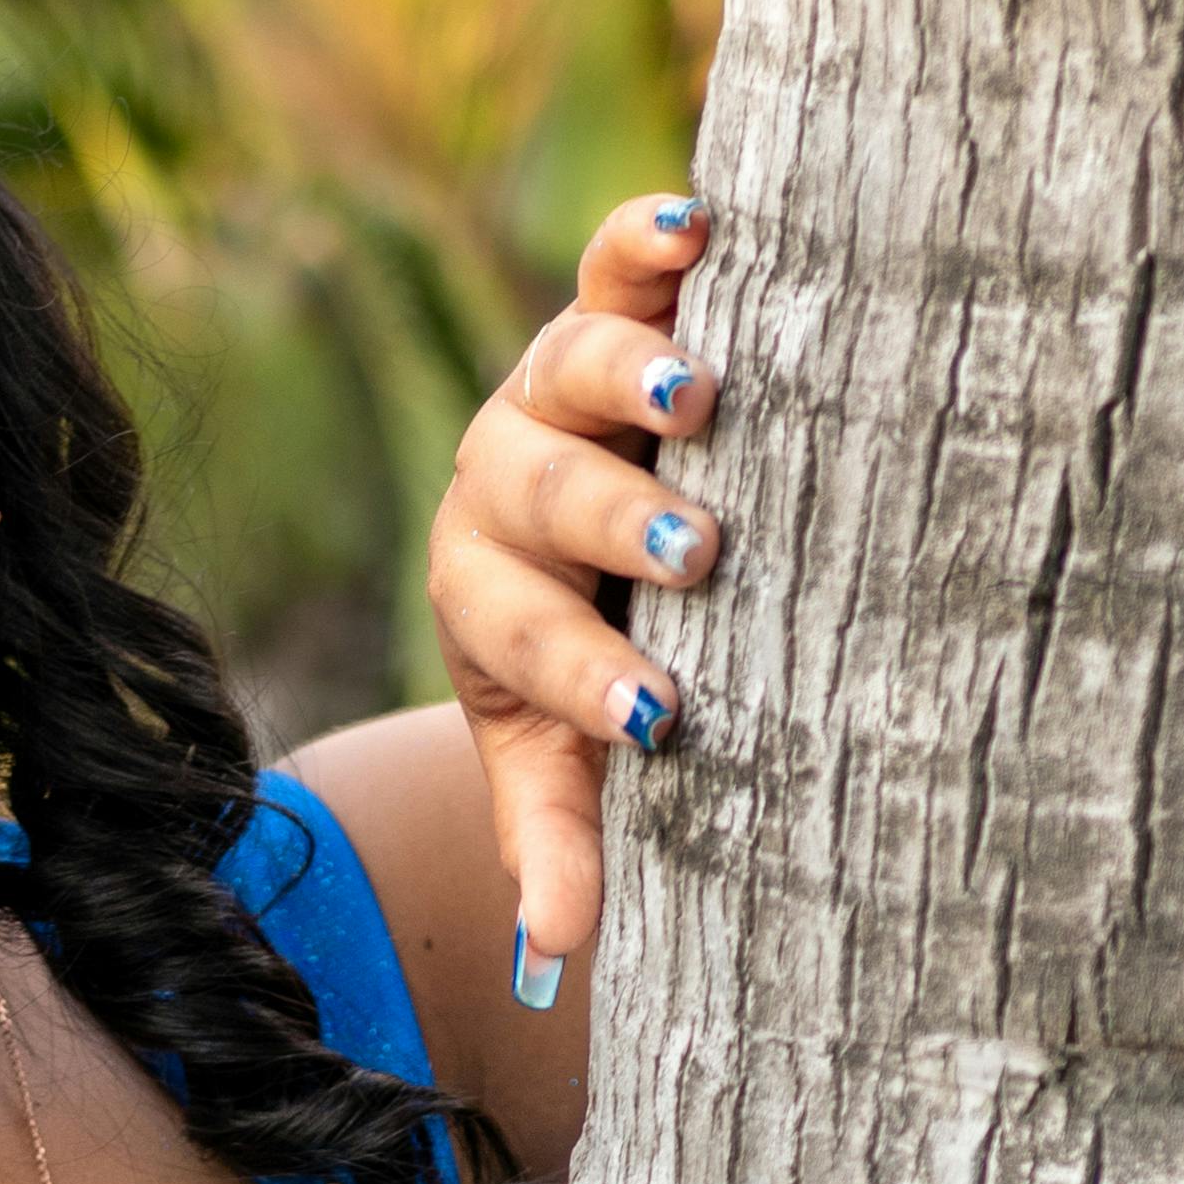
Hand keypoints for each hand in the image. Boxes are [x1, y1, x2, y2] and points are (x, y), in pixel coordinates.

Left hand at [423, 194, 721, 993]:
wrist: (573, 530)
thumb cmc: (580, 662)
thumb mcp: (555, 752)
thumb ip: (556, 836)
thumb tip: (550, 958)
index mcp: (483, 591)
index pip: (526, 638)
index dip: (585, 680)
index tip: (657, 718)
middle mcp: (503, 478)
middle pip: (550, 499)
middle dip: (616, 529)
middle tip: (690, 553)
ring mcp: (549, 384)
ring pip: (575, 367)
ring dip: (635, 376)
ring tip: (700, 389)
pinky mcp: (603, 304)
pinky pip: (615, 263)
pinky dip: (648, 238)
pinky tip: (698, 224)